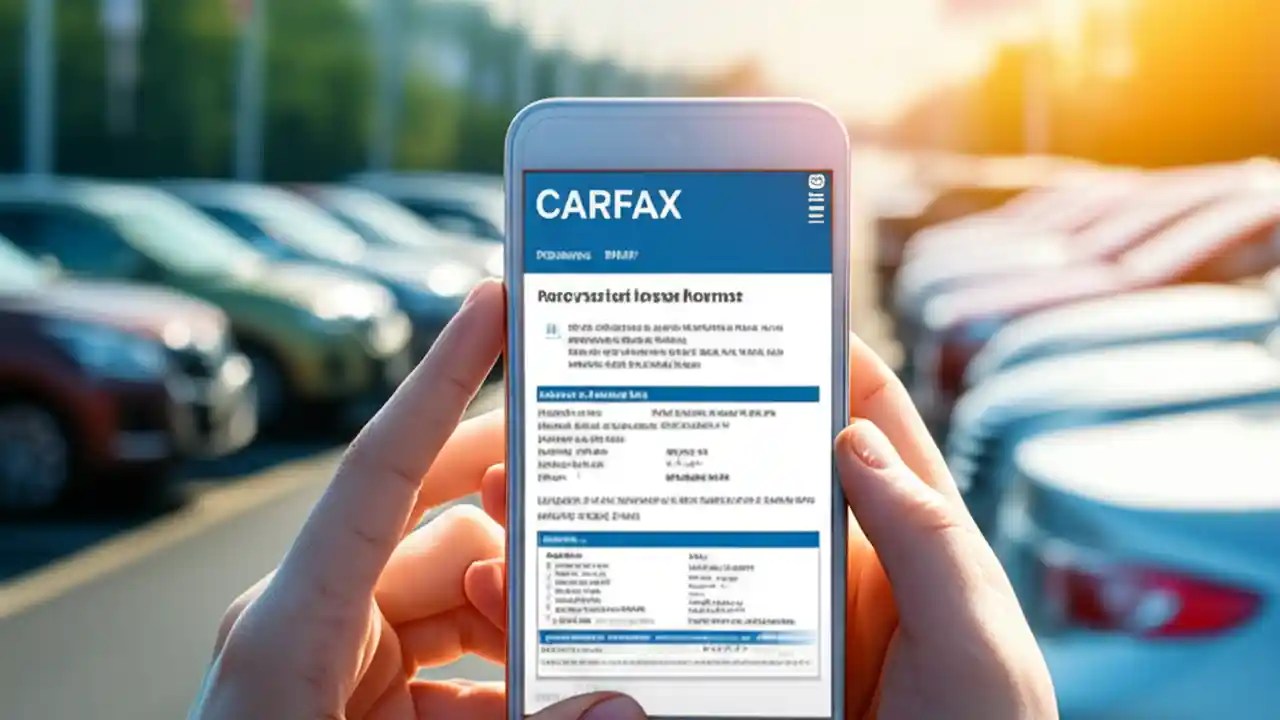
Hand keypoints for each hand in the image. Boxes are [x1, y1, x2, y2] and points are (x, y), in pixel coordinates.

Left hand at [190, 280, 645, 719]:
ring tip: (602, 630)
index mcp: (290, 626)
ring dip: (527, 615)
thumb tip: (621, 700)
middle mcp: (313, 623)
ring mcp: (338, 662)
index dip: (440, 379)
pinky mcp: (362, 698)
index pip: (380, 471)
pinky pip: (452, 663)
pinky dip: (509, 676)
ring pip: (457, 600)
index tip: (494, 305)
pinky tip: (564, 696)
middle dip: (524, 519)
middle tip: (608, 482)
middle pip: (439, 534)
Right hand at [474, 333, 1056, 719]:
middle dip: (650, 434)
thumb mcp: (973, 641)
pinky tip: (521, 600)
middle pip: (730, 477)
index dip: (806, 354)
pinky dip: (579, 616)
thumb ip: (924, 541)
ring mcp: (767, 626)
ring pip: (667, 553)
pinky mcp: (719, 677)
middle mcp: (823, 570)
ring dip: (590, 521)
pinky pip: (642, 634)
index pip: (855, 421)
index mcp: (895, 540)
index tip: (737, 303)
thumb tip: (851, 435)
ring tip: (514, 493)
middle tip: (575, 398)